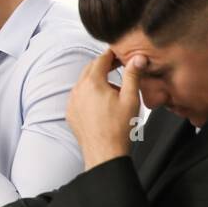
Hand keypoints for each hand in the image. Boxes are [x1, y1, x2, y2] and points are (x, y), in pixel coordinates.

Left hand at [66, 50, 141, 169]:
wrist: (105, 152)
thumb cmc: (119, 127)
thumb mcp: (131, 98)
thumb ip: (132, 75)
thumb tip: (137, 58)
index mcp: (92, 83)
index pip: (101, 59)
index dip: (112, 54)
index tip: (121, 54)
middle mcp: (78, 89)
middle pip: (90, 69)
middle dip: (104, 65)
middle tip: (118, 66)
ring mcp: (72, 101)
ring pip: (83, 82)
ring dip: (96, 80)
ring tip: (114, 90)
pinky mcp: (70, 112)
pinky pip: (78, 96)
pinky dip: (89, 93)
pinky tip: (102, 103)